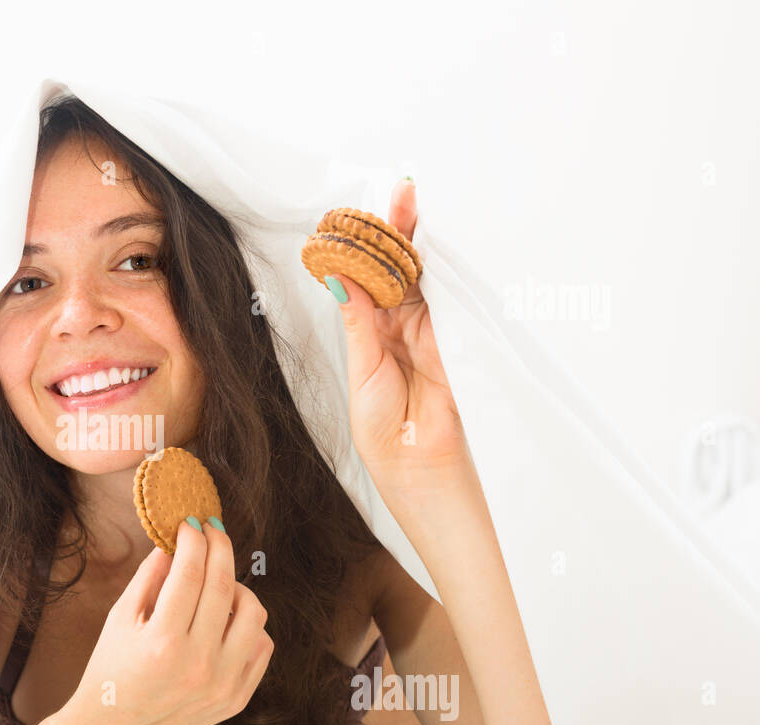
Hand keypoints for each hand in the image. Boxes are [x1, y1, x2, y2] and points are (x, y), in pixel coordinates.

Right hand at [63, 518, 273, 724]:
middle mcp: (198, 664)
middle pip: (224, 586)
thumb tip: (174, 545)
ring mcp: (223, 684)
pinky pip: (261, 646)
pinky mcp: (237, 698)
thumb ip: (148, 579)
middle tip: (212, 532)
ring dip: (238, 587)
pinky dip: (249, 625)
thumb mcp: (119, 620)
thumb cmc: (111, 672)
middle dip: (220, 548)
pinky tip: (226, 619)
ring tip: (218, 583)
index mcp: (163, 642)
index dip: (194, 540)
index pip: (191, 573)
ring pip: (254, 614)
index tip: (192, 524)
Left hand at [328, 179, 469, 491]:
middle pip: (401, 266)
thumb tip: (338, 277)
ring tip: (413, 204)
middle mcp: (401, 323)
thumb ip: (358, 320)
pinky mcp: (455, 335)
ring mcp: (431, 327)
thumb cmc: (381, 427)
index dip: (365, 248)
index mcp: (372, 330)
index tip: (356, 217)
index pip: (369, 278)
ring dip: (419, 242)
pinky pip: (449, 296)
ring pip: (425, 275)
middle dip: (399, 230)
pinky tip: (435, 244)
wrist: (415, 463)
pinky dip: (442, 270)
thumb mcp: (362, 368)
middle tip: (401, 192)